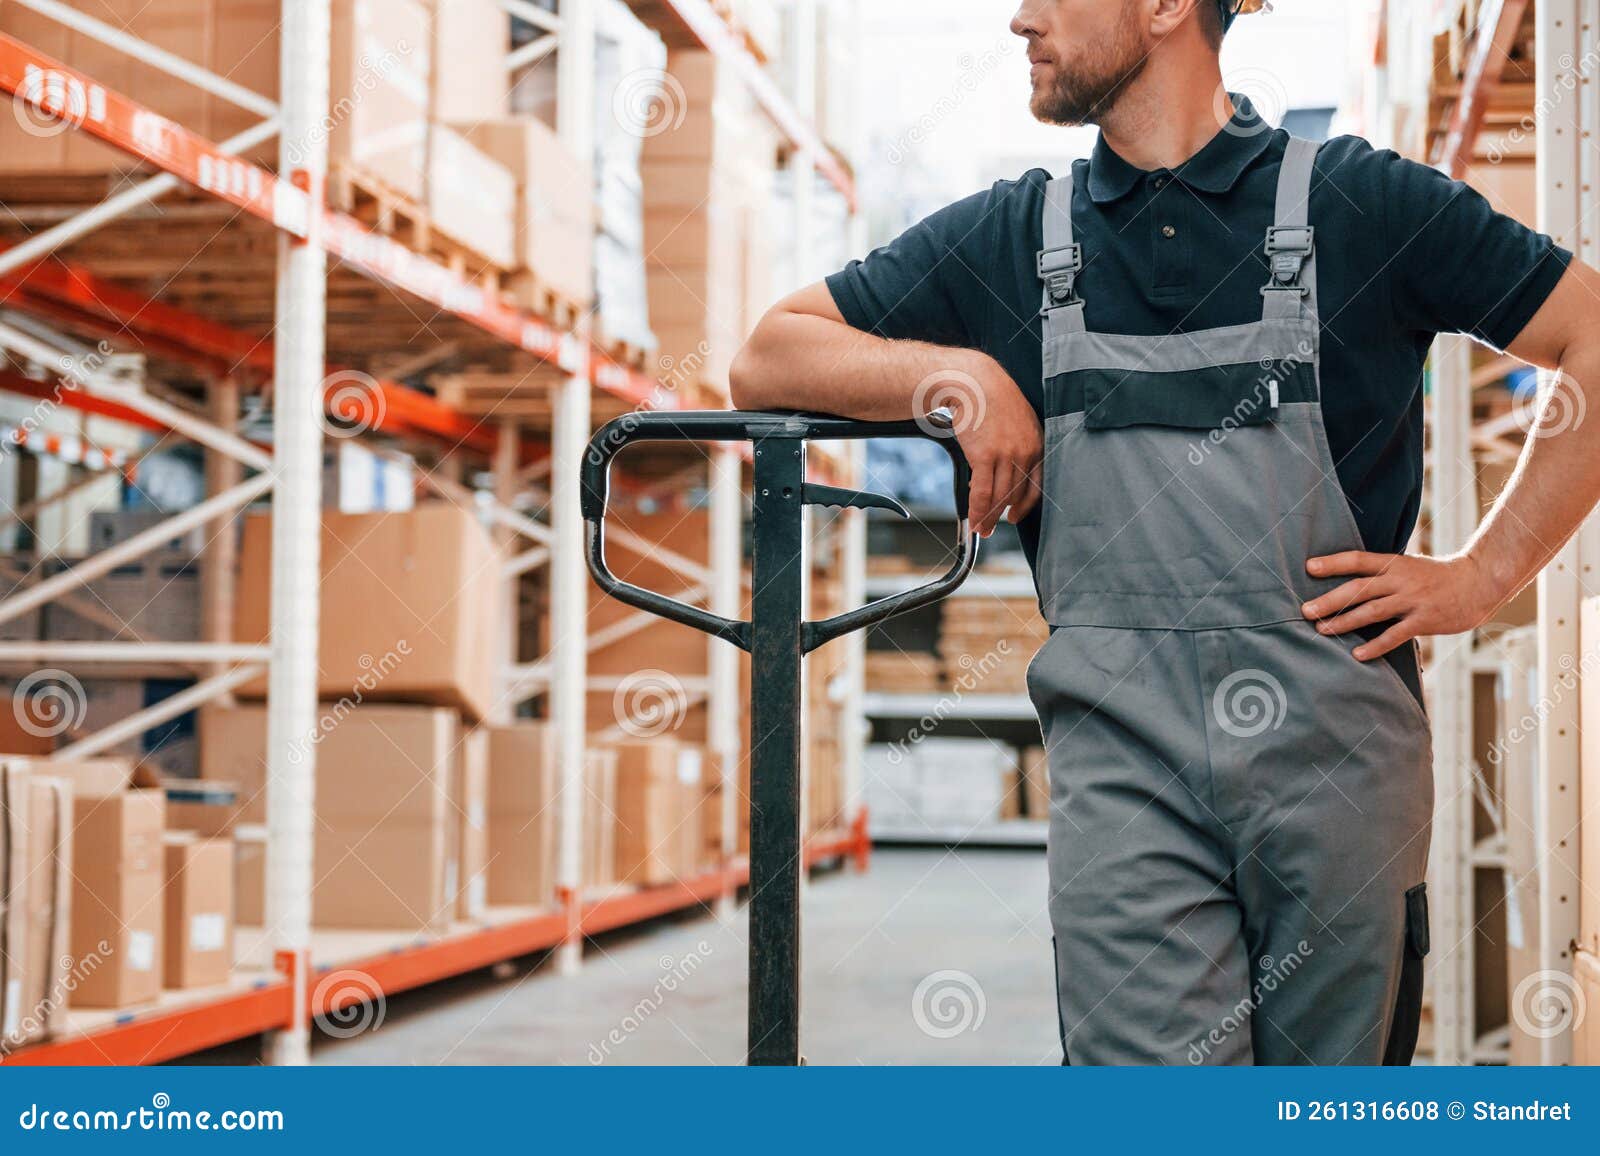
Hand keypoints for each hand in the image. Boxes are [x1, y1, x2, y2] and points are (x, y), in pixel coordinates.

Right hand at [936, 353, 1042, 536]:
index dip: (1025, 505)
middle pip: (1015, 494)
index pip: (1036, 484)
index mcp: (1037, 443)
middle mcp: (1026, 451)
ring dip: (988, 517)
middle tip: (991, 528)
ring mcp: (1006, 455)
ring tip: (980, 527)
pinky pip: (982, 492)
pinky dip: (977, 510)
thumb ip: (1018, 444)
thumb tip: (1006, 469)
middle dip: (1002, 516)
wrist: (974, 381)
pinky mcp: (985, 456)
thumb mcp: (1016, 419)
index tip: (1014, 516)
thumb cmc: (991, 397)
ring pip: (999, 497)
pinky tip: (973, 518)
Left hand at [1301, 551, 1500, 660]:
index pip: (1358, 560)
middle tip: (1305, 610)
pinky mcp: (1424, 620)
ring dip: (1345, 622)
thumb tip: (1348, 578)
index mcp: (1394, 563)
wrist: (1478, 584)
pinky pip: (1395, 635)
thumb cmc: (1437, 576)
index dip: (1333, 563)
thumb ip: (1382, 572)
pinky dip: (1376, 646)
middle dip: (1329, 600)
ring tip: (1322, 630)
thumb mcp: (1409, 566)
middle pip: (1358, 589)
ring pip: (1372, 611)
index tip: (1308, 567)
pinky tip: (1358, 655)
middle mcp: (1400, 580)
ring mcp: (1412, 600)